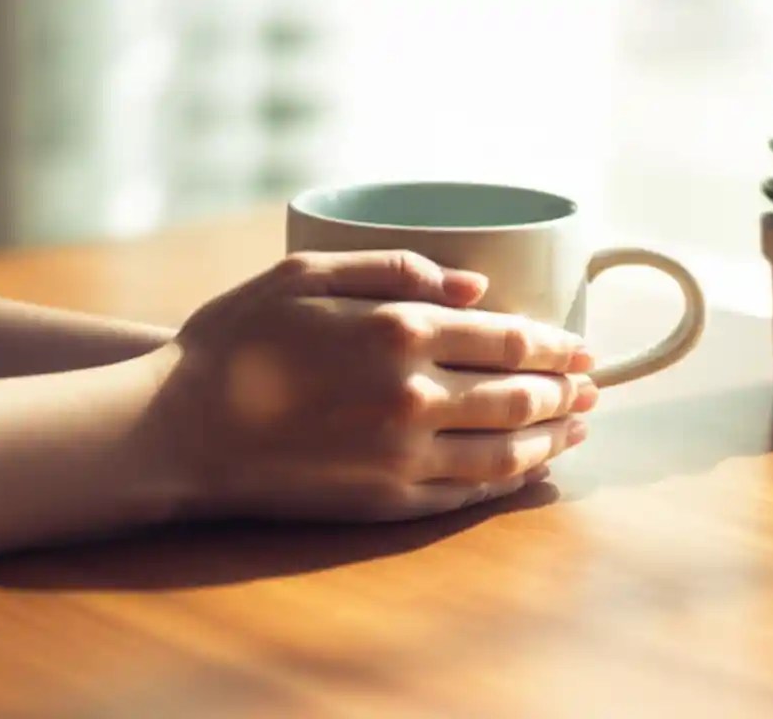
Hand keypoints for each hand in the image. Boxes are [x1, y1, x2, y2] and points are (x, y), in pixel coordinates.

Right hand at [144, 250, 597, 521]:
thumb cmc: (235, 342)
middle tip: (593, 386)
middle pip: (520, 395)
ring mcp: (404, 456)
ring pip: (508, 449)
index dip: (556, 343)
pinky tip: (531, 469)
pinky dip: (512, 480)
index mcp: (400, 331)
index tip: (580, 346)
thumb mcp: (304, 275)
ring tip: (579, 427)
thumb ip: (396, 269)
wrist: (179, 430)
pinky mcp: (387, 503)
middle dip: (567, 390)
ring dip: (555, 437)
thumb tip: (477, 286)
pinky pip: (469, 493)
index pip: (509, 337)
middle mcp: (415, 396)